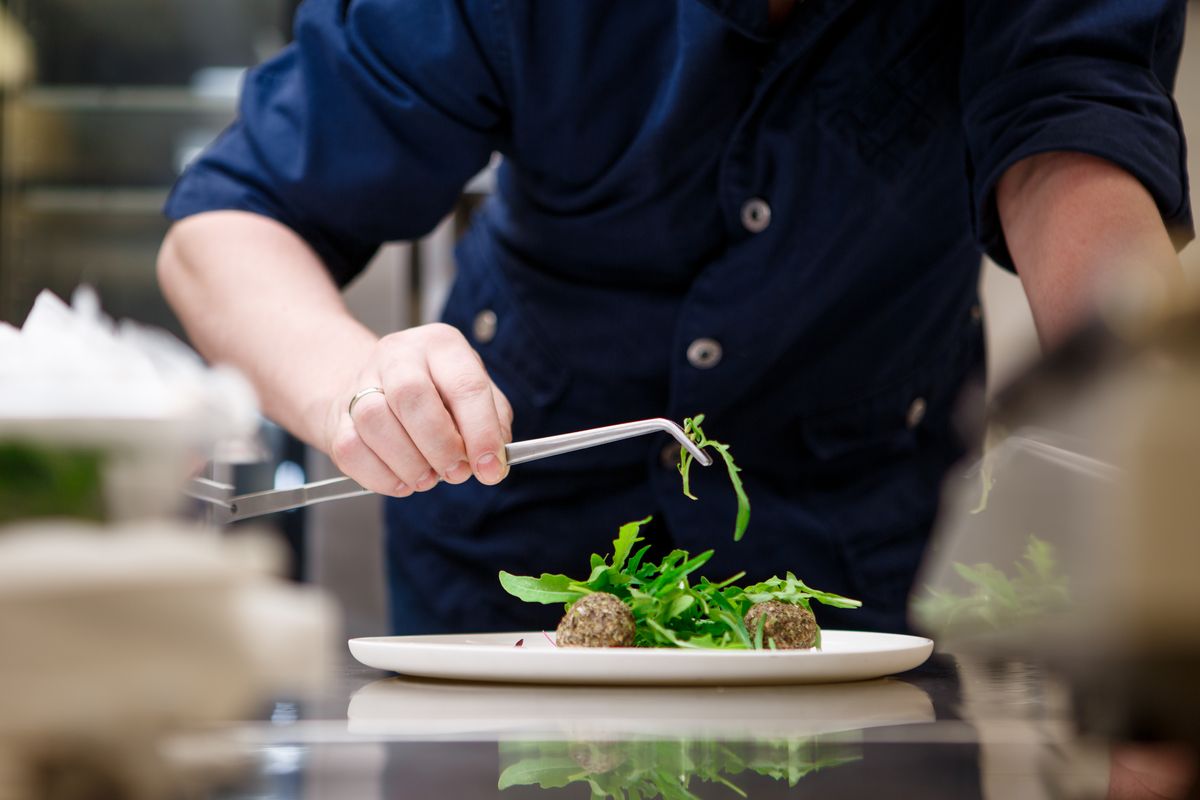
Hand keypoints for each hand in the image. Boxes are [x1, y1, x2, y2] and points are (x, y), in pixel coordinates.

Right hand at [326, 323, 513, 495]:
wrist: (373, 384)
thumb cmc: (434, 393)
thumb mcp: (472, 394)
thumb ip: (492, 423)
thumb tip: (494, 461)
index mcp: (441, 344)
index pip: (465, 385)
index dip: (481, 433)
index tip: (490, 468)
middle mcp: (398, 355)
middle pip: (411, 396)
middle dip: (440, 445)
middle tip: (456, 473)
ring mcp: (361, 382)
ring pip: (375, 421)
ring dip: (409, 462)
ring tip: (428, 477)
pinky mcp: (337, 416)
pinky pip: (351, 449)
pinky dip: (381, 476)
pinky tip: (403, 480)